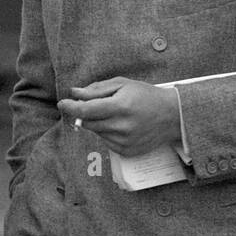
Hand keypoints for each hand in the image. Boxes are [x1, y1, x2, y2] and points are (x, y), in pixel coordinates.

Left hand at [57, 77, 180, 157]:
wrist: (172, 116)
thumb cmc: (146, 95)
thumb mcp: (122, 84)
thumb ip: (96, 89)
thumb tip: (74, 93)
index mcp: (120, 107)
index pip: (86, 111)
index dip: (70, 107)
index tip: (62, 103)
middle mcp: (122, 127)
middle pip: (88, 123)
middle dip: (85, 113)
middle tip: (95, 104)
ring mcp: (124, 142)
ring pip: (96, 132)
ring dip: (98, 122)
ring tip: (116, 114)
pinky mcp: (126, 151)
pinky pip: (106, 141)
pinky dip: (108, 132)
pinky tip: (122, 125)